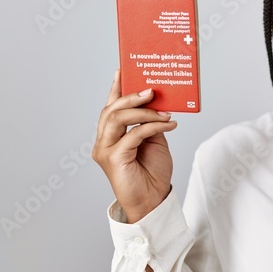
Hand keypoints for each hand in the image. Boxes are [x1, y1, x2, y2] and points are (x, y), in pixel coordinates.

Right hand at [92, 70, 178, 221]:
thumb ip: (149, 124)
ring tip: (162, 109)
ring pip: (117, 119)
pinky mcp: (113, 159)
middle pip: (111, 110)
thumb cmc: (152, 173)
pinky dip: (152, 126)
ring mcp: (105, 150)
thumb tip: (157, 105)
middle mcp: (103, 141)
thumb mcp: (154, 142)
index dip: (116, 89)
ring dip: (142, 111)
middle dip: (131, 97)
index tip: (123, 71)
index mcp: (111, 136)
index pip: (111, 108)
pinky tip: (169, 125)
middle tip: (151, 90)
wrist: (154, 200)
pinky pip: (133, 135)